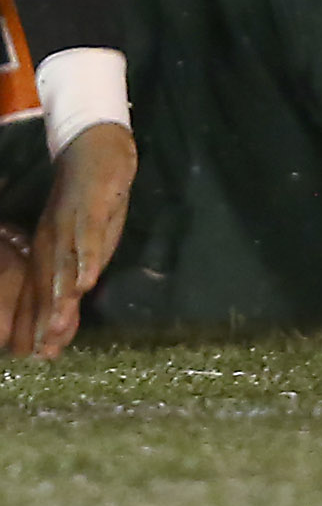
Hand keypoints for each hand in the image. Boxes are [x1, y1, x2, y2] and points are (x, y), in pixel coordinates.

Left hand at [2, 120, 134, 358]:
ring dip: (61, 298)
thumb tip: (79, 299)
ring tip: (58, 326)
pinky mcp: (92, 210)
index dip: (42, 324)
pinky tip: (87, 281)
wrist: (95, 149)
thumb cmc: (92, 198)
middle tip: (46, 352)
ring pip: (64, 267)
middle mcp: (54, 242)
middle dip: (46, 320)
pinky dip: (87, 260)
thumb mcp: (88, 239)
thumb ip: (82, 267)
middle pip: (49, 286)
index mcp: (50, 250)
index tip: (42, 356)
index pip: (44, 293)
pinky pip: (89, 239)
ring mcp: (71, 227)